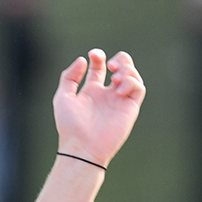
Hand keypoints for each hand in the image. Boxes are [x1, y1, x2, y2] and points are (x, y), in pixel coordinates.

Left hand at [52, 49, 145, 167]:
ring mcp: (120, 101)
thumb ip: (70, 77)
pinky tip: (119, 88)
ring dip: (127, 69)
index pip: (100, 68)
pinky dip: (132, 82)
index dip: (99, 57)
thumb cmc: (70, 126)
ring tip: (115, 77)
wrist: (82, 146)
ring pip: (133, 76)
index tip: (93, 55)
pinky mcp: (130, 108)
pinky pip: (139, 88)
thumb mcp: (63, 97)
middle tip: (110, 65)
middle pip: (121, 68)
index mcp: (92, 92)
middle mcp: (107, 95)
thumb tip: (83, 60)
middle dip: (120, 59)